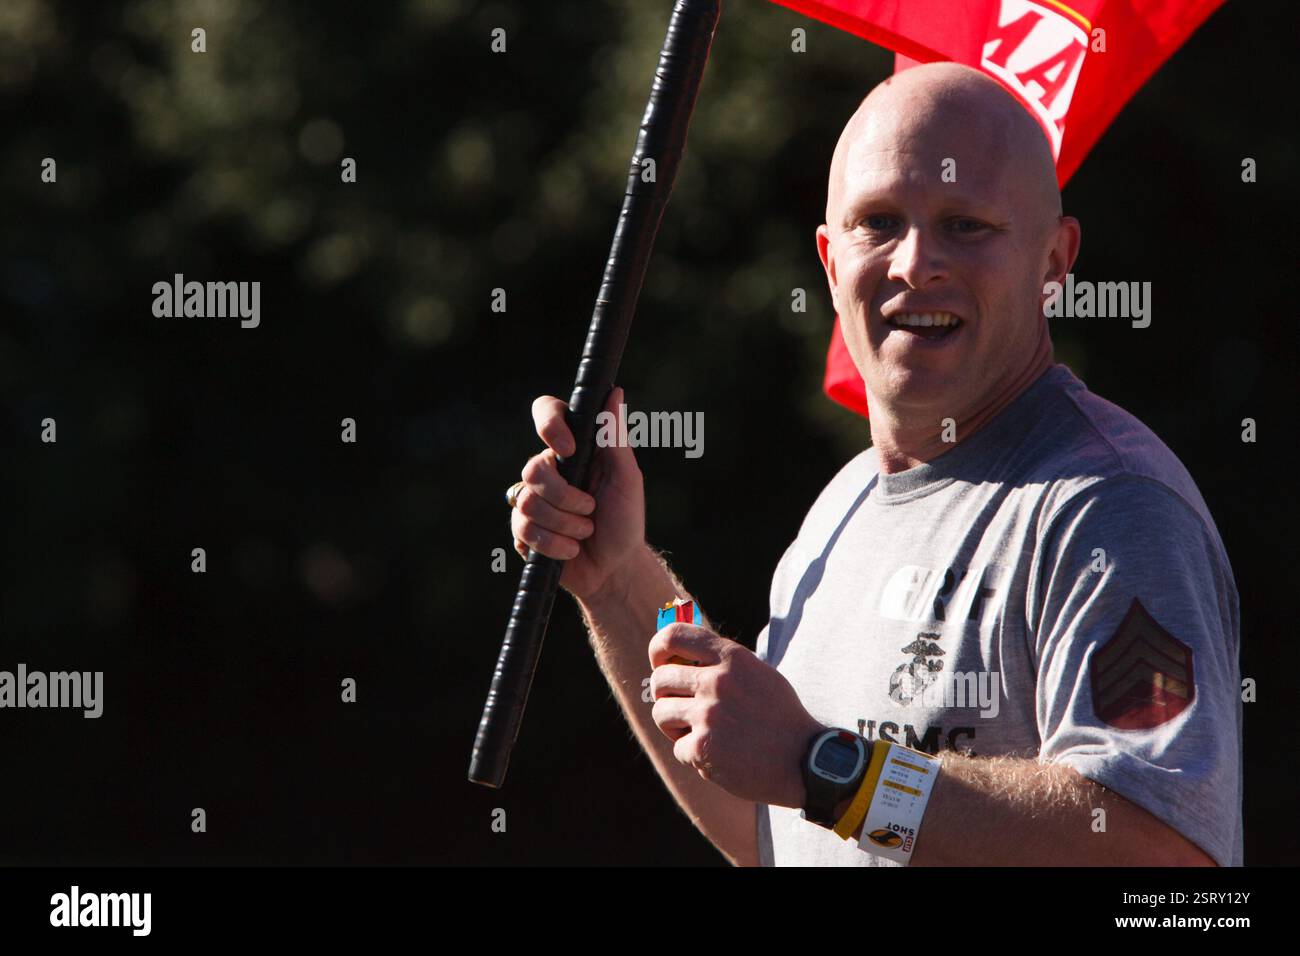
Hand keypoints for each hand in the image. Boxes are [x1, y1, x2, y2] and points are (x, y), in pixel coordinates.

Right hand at [511, 386, 645, 603]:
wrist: (615, 569)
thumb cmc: (625, 520)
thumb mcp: (627, 479)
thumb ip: (616, 438)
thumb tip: (614, 393)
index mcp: (573, 450)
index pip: (547, 413)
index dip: (549, 425)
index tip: (567, 449)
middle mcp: (549, 470)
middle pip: (533, 469)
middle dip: (566, 497)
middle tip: (591, 510)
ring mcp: (533, 500)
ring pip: (528, 503)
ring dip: (565, 524)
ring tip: (585, 533)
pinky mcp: (523, 530)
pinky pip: (524, 530)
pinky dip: (555, 544)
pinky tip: (571, 550)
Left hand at [648, 623, 823, 807]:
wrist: (805, 761)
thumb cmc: (780, 717)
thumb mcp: (758, 674)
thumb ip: (722, 661)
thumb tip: (677, 653)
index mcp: (732, 658)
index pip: (672, 637)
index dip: (657, 650)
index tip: (660, 663)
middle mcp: (718, 682)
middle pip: (660, 679)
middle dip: (665, 695)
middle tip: (682, 707)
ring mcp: (709, 715)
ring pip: (660, 713)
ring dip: (674, 726)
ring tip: (699, 733)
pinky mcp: (703, 748)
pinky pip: (677, 748)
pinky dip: (692, 755)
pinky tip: (717, 757)